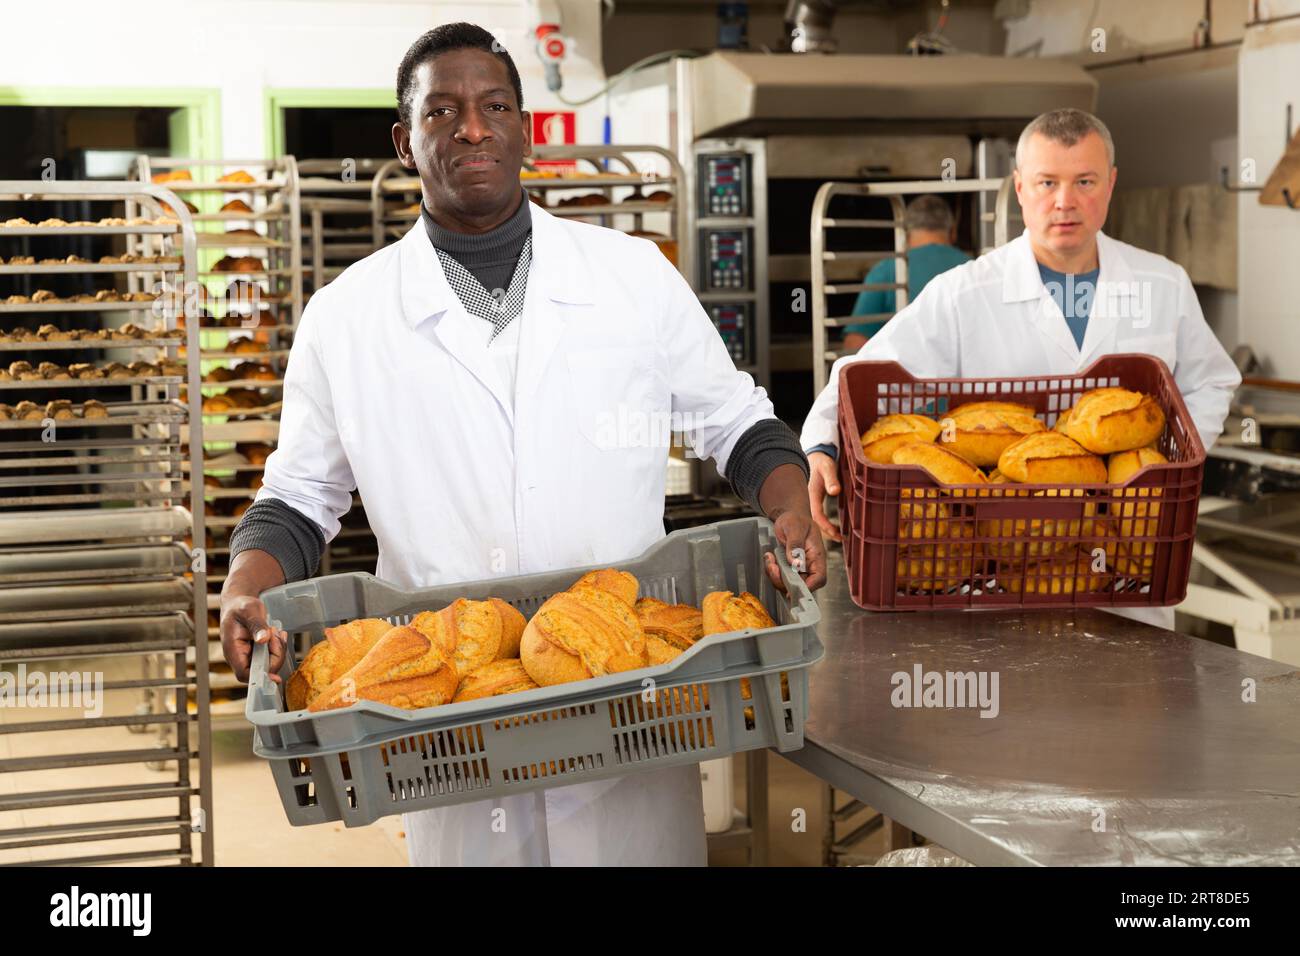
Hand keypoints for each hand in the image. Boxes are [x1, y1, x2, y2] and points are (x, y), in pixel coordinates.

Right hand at [220, 550, 287, 682]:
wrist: (240, 602)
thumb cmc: (241, 606)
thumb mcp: (249, 610)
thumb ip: (256, 625)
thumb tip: (263, 640)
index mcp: (233, 649)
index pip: (243, 673)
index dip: (259, 676)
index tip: (275, 674)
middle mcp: (240, 656)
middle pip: (260, 670)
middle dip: (275, 655)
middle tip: (275, 634)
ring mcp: (249, 655)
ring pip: (269, 664)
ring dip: (278, 649)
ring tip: (275, 631)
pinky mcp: (258, 652)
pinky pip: (271, 657)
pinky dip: (278, 647)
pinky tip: (278, 634)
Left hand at [763, 508, 827, 592]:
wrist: (789, 517)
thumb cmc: (795, 519)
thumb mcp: (795, 527)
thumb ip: (795, 545)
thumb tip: (796, 564)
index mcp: (816, 556)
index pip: (819, 578)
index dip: (809, 587)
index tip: (794, 588)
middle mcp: (809, 565)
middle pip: (802, 585)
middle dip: (784, 581)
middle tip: (773, 568)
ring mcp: (799, 568)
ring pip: (788, 584)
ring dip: (775, 576)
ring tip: (770, 559)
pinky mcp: (789, 568)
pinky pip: (780, 577)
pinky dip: (771, 571)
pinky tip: (769, 558)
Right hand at [807, 451, 841, 542]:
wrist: (815, 456)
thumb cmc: (822, 462)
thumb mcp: (827, 468)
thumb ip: (831, 479)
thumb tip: (835, 491)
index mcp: (811, 494)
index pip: (817, 515)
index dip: (826, 526)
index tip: (836, 533)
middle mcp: (809, 500)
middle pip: (814, 521)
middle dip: (826, 531)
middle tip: (839, 538)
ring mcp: (810, 501)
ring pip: (815, 520)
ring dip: (825, 529)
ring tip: (838, 536)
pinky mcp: (813, 500)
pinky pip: (818, 515)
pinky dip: (824, 523)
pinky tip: (833, 526)